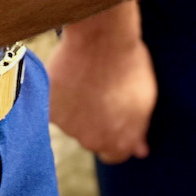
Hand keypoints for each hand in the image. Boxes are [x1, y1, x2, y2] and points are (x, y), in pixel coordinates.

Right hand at [46, 8, 155, 162]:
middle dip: (97, 121)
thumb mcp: (145, 99)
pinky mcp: (51, 111)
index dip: (116, 136)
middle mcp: (92, 142)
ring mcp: (70, 128)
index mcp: (120, 142)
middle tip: (102, 91)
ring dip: (78, 108)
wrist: (102, 41)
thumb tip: (140, 151)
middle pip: (92, 138)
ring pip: (72, 122)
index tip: (115, 118)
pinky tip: (72, 75)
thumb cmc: (129, 66)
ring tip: (89, 78)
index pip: (114, 155)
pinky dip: (61, 96)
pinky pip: (55, 107)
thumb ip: (138, 129)